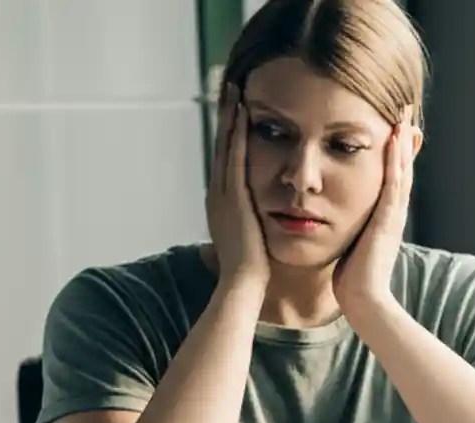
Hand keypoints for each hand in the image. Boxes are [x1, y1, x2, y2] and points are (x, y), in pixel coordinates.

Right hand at [206, 82, 269, 288]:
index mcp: (221, 203)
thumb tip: (257, 223)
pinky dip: (238, 135)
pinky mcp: (234, 197)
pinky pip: (235, 158)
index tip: (234, 109)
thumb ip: (251, 226)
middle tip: (228, 86)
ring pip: (224, 146)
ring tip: (234, 88)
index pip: (224, 159)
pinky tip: (243, 114)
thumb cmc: (252, 272)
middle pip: (220, 145)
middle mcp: (218, 194)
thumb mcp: (250, 242)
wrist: (244, 285)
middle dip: (224, 115)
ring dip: (229, 116)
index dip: (228, 132)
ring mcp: (223, 194)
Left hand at [333, 105, 421, 315]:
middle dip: (403, 140)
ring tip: (403, 117)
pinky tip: (394, 143)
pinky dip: (395, 163)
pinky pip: (393, 186)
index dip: (395, 152)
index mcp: (384, 217)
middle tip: (404, 111)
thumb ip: (354, 230)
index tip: (393, 127)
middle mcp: (393, 213)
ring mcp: (392, 216)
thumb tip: (341, 220)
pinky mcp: (386, 222)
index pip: (392, 177)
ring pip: (401, 172)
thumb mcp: (354, 245)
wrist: (364, 301)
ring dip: (402, 144)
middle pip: (402, 168)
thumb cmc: (354, 279)